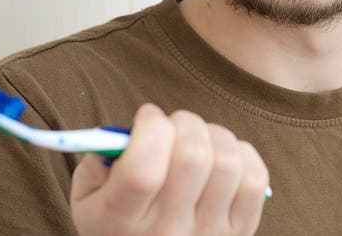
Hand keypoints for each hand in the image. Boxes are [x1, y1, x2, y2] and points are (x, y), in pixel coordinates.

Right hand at [70, 104, 269, 235]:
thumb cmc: (115, 221)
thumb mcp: (86, 199)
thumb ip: (97, 162)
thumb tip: (129, 131)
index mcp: (120, 222)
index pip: (143, 171)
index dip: (150, 129)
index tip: (146, 117)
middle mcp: (167, 233)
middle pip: (193, 157)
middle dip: (184, 122)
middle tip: (173, 125)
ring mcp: (208, 234)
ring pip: (228, 162)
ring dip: (214, 134)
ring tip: (198, 138)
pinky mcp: (240, 232)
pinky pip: (255, 178)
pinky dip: (242, 153)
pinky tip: (220, 156)